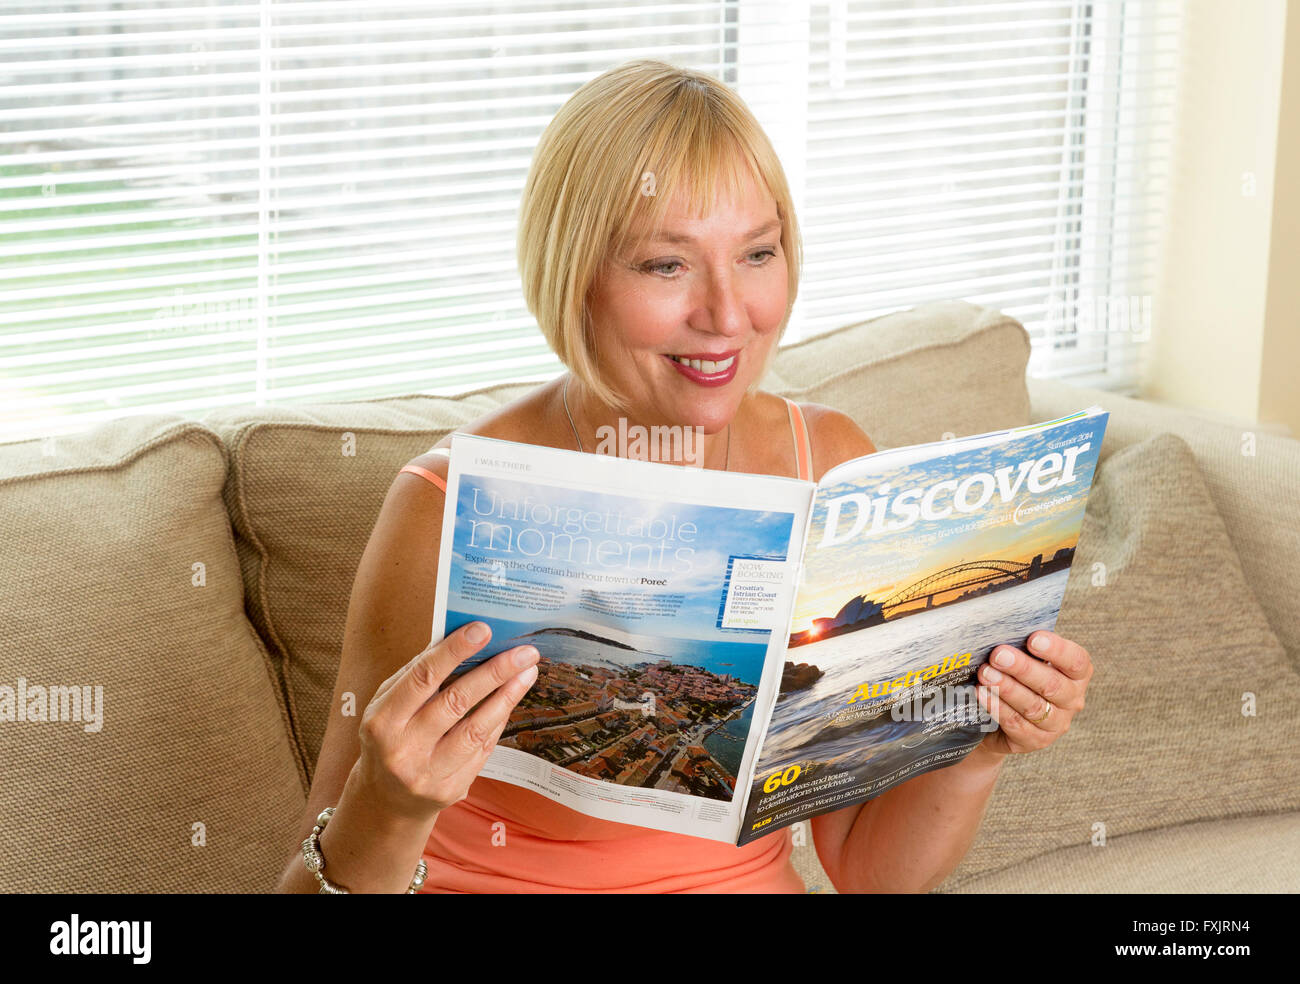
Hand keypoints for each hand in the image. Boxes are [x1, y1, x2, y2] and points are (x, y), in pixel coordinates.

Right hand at [352, 621, 539, 820]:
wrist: (386, 801)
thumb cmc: (389, 738)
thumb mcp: (386, 707)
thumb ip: (415, 675)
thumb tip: (456, 638)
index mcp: (382, 721)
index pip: (422, 677)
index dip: (454, 651)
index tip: (483, 630)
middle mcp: (403, 750)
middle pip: (457, 702)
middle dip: (495, 672)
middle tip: (524, 652)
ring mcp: (428, 774)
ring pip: (476, 728)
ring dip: (507, 696)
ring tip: (527, 673)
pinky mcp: (450, 790)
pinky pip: (482, 748)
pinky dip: (498, 720)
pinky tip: (510, 699)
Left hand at [974, 630, 1091, 757]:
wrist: (1000, 718)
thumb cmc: (1016, 676)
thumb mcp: (1026, 658)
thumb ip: (1022, 645)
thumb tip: (1001, 626)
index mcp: (1076, 674)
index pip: (1076, 661)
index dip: (1056, 650)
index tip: (1033, 638)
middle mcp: (1072, 700)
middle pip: (1052, 684)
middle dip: (1023, 668)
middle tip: (998, 655)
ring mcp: (1056, 724)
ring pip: (1033, 706)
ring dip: (1007, 689)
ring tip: (985, 673)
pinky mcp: (1035, 741)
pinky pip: (1016, 724)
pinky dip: (997, 708)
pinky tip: (982, 694)